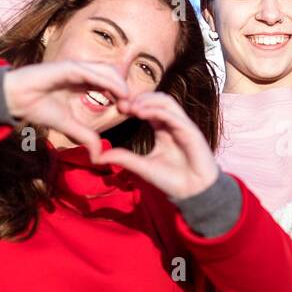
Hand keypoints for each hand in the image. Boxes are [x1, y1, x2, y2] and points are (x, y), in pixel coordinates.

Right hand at [2, 60, 130, 162]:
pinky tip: (119, 94)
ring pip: (108, 71)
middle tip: (133, 108)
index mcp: (83, 82)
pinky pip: (94, 72)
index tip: (129, 112)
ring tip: (128, 102)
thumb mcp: (68, 126)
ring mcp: (76, 67)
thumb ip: (85, 137)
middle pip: (113, 75)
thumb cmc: (38, 108)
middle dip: (125, 90)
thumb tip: (99, 157)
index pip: (110, 84)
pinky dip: (109, 82)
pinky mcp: (69, 67)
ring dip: (121, 85)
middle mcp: (82, 72)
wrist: (15, 100)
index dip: (122, 96)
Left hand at [96, 91, 220, 200]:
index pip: (149, 108)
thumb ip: (124, 158)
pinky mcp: (191, 131)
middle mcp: (174, 124)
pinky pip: (173, 115)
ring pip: (166, 101)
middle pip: (158, 98)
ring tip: (131, 107)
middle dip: (139, 98)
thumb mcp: (142, 166)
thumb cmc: (172, 180)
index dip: (134, 104)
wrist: (192, 193)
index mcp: (164, 129)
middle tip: (122, 104)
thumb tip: (99, 156)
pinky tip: (141, 113)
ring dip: (148, 100)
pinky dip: (156, 110)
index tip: (118, 108)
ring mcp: (183, 126)